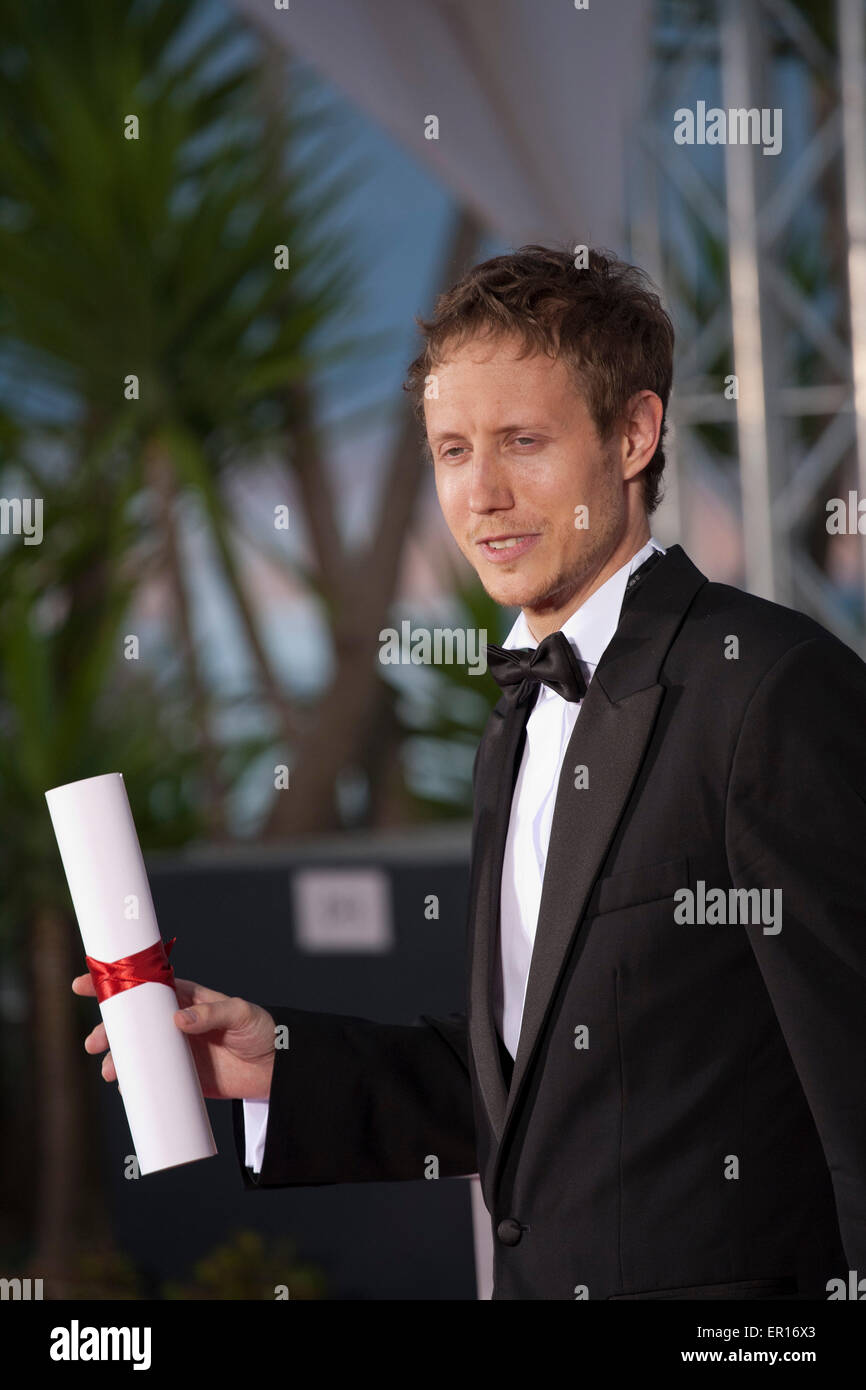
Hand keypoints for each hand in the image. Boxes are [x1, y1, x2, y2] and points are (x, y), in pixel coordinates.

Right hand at [72, 973, 276, 1100]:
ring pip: (138, 1051)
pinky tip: (125, 1088)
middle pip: (133, 1022)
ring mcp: (177, 1050)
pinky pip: (152, 1079)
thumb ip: (212, 1013)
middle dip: (109, 1029)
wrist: (277, 1068)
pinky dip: (135, 1083)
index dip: (115, 983)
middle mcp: (176, 1022)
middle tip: (95, 1042)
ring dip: (118, 1059)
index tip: (85, 984)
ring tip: (111, 1071)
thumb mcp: (240, 1014)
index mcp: (187, 998)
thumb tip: (179, 1020)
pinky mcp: (183, 1077)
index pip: (146, 986)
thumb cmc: (262, 1030)